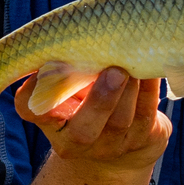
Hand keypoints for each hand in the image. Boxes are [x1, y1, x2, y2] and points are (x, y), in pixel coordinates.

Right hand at [15, 67, 171, 175]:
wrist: (119, 146)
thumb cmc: (86, 100)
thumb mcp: (69, 87)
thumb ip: (62, 67)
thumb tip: (64, 38)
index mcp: (50, 121)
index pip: (31, 110)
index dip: (33, 94)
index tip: (47, 67)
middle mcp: (77, 141)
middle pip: (84, 130)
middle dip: (100, 101)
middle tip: (114, 71)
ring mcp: (111, 146)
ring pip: (121, 121)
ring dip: (130, 89)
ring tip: (134, 64)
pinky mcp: (141, 141)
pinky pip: (146, 115)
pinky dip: (149, 90)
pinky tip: (152, 70)